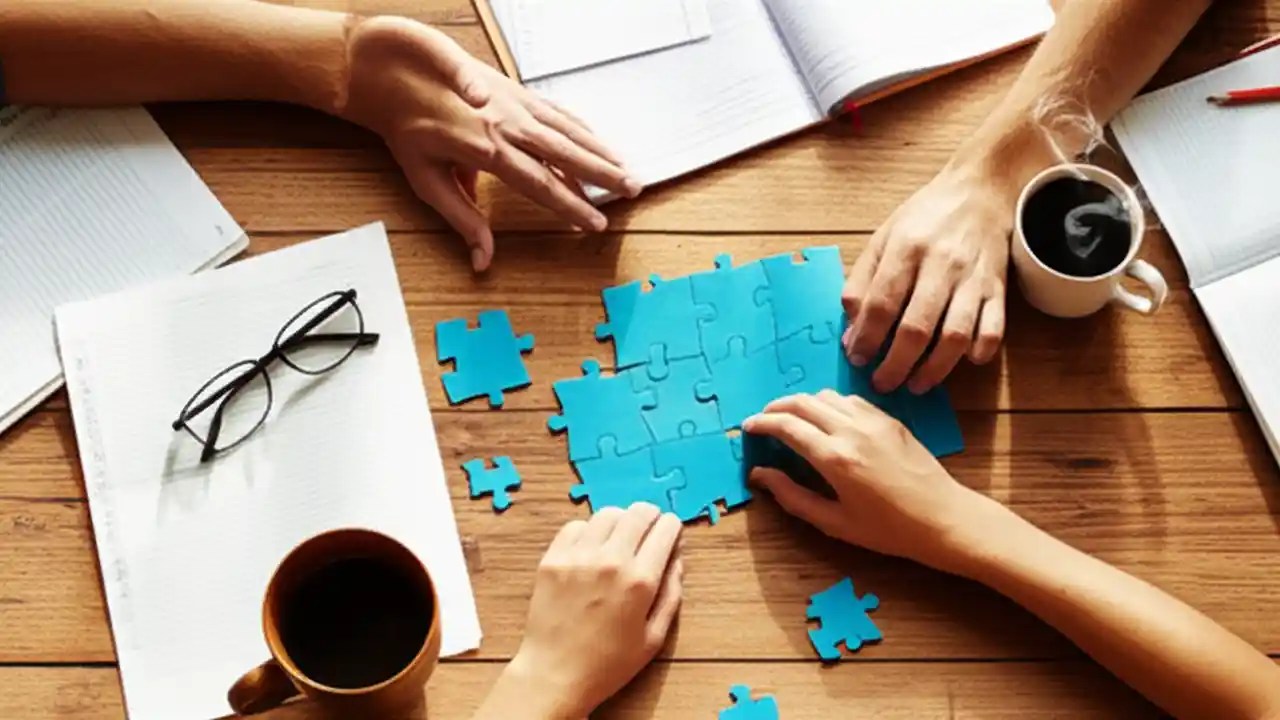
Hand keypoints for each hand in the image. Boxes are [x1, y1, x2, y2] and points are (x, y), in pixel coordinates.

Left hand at [340, 17, 638, 271]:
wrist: (387, 69)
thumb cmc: (403, 127)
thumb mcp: (425, 180)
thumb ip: (461, 218)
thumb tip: (482, 260)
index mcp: (487, 149)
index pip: (541, 184)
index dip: (572, 207)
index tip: (597, 223)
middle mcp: (507, 123)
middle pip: (566, 152)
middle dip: (603, 173)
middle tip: (634, 190)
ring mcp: (513, 102)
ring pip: (566, 128)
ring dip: (599, 149)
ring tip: (625, 168)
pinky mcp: (512, 87)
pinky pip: (554, 109)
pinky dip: (578, 125)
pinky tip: (594, 138)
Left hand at [498, 504, 683, 718]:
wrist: (556, 675)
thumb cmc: (609, 663)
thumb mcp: (655, 637)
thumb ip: (672, 594)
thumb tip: (677, 559)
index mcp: (641, 580)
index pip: (666, 529)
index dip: (673, 527)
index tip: (671, 532)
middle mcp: (611, 561)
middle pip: (638, 512)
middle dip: (650, 515)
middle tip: (650, 526)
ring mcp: (578, 557)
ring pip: (607, 514)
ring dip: (620, 521)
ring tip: (620, 537)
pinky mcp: (553, 559)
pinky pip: (575, 526)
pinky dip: (588, 530)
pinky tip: (592, 547)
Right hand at [742, 391, 986, 569]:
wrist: (943, 519)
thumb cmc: (888, 530)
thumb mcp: (834, 522)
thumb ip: (792, 496)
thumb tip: (760, 474)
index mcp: (834, 458)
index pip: (786, 426)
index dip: (761, 423)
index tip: (748, 429)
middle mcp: (851, 431)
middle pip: (801, 402)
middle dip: (776, 408)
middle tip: (763, 421)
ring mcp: (873, 421)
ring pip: (825, 396)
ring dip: (802, 403)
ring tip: (792, 421)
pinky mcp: (889, 419)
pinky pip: (850, 400)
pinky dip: (829, 405)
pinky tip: (826, 421)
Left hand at [841, 160, 1014, 394]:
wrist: (981, 190)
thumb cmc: (925, 218)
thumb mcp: (882, 239)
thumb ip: (861, 283)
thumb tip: (851, 331)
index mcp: (905, 249)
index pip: (881, 304)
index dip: (866, 338)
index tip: (857, 359)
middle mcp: (940, 264)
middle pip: (916, 327)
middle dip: (896, 364)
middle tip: (883, 384)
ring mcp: (973, 278)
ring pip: (955, 335)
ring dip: (934, 369)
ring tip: (916, 384)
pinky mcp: (999, 287)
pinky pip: (994, 329)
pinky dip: (979, 351)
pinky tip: (962, 361)